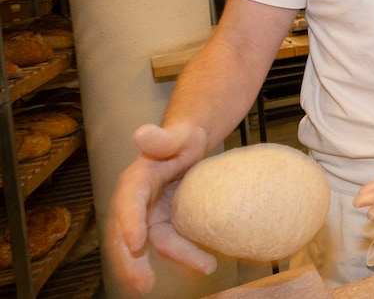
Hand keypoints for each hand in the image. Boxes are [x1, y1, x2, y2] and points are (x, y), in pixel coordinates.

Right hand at [105, 123, 213, 294]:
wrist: (190, 146)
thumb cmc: (182, 138)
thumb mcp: (177, 134)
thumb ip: (162, 137)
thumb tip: (140, 133)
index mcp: (136, 182)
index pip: (128, 203)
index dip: (129, 223)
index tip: (135, 243)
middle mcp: (137, 204)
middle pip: (127, 236)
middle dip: (131, 263)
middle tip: (144, 285)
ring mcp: (149, 217)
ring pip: (150, 247)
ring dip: (167, 265)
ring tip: (201, 270)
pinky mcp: (164, 225)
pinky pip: (170, 245)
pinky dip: (183, 258)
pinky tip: (202, 266)